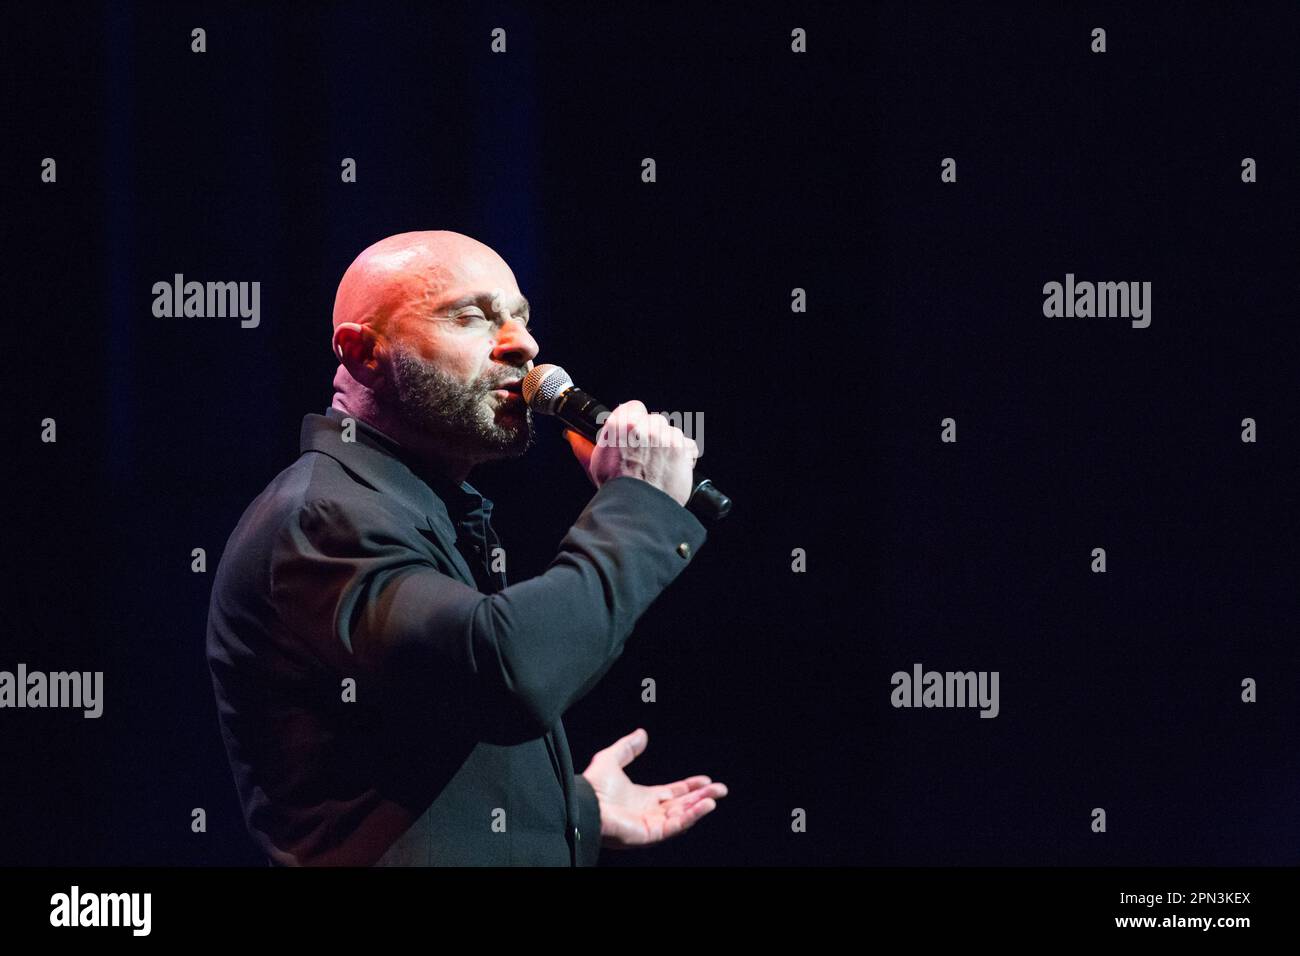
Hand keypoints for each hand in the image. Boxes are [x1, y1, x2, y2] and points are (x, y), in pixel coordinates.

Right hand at [564, 400, 699, 505]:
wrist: (639, 509)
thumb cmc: (617, 489)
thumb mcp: (595, 465)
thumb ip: (584, 446)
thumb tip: (572, 435)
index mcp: (621, 425)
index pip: (633, 406)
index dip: (634, 420)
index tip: (634, 433)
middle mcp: (645, 427)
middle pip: (653, 419)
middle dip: (651, 434)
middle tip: (644, 455)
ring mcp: (666, 437)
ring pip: (671, 431)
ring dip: (667, 444)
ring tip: (657, 464)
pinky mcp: (683, 449)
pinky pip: (688, 445)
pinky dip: (682, 455)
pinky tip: (670, 467)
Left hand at [580, 727, 727, 848]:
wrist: (584, 804)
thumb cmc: (593, 786)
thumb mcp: (611, 759)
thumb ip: (627, 747)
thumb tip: (641, 733)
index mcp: (643, 798)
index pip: (673, 793)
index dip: (690, 786)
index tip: (705, 779)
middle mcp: (649, 813)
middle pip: (682, 805)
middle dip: (702, 796)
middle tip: (720, 789)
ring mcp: (651, 825)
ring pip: (683, 816)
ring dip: (700, 806)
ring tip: (716, 795)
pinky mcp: (651, 834)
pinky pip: (676, 826)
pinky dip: (692, 816)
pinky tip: (705, 805)